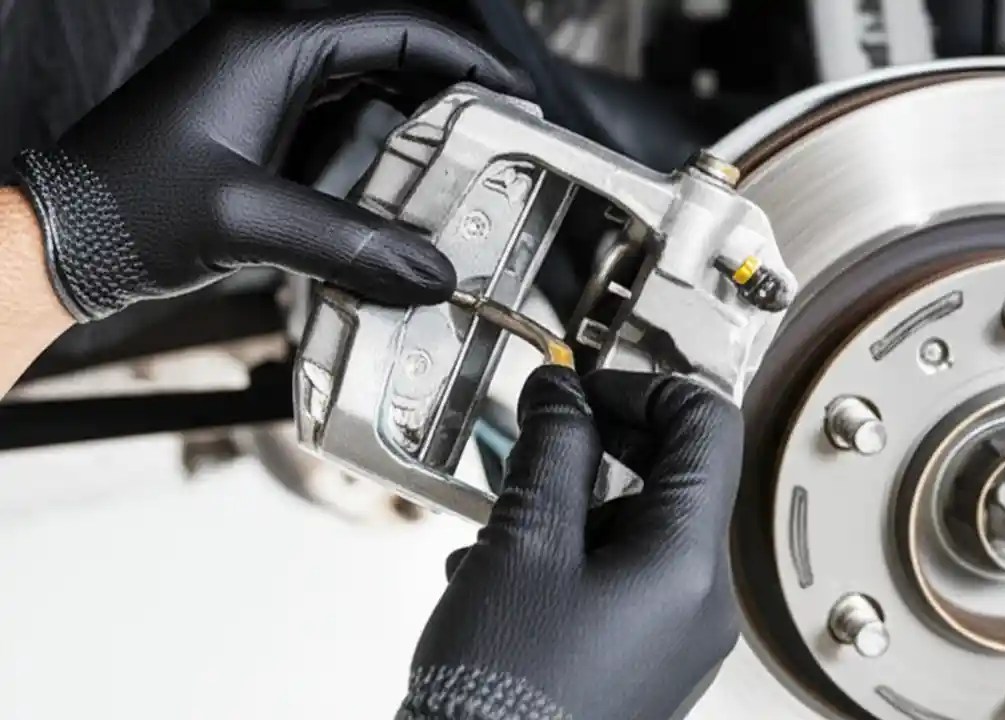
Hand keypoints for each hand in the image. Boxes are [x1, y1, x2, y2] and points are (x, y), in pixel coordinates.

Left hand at [11, 6, 526, 321]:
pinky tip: (402, 182)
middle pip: (392, 48)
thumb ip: (353, 248)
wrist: (62, 238)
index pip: (401, 31)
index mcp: (274, 45)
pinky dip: (379, 141)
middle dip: (453, 86)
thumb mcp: (252, 225)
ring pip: (368, 80)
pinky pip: (339, 112)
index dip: (471, 61)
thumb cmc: (126, 208)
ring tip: (465, 158)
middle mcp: (271, 49)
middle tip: (502, 131)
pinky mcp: (256, 117)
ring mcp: (262, 80)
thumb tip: (429, 271)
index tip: (516, 96)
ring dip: (418, 114)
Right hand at [402, 368, 743, 719]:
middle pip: (677, 474)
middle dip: (605, 443)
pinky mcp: (643, 656)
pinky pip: (622, 574)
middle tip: (543, 438)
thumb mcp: (522, 544)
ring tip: (506, 520)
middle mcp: (701, 601)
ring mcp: (675, 634)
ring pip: (639, 525)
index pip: (709, 425)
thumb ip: (552, 449)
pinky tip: (506, 568)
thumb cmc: (506, 692)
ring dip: (573, 501)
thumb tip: (563, 392)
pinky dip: (569, 551)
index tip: (583, 391)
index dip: (645, 388)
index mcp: (688, 563)